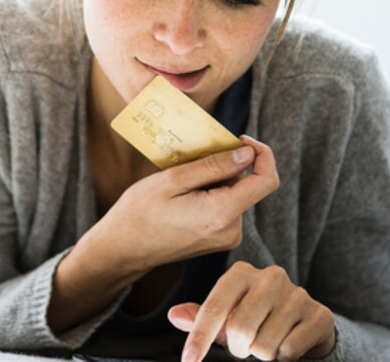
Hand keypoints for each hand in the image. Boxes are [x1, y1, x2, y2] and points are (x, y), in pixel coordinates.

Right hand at [88, 134, 279, 276]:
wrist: (123, 249)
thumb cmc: (141, 213)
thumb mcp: (173, 180)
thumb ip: (214, 166)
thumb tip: (247, 154)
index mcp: (222, 214)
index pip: (266, 181)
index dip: (262, 154)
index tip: (241, 139)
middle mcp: (231, 230)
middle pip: (247, 185)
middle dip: (227, 166)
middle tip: (194, 158)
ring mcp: (226, 238)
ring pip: (235, 194)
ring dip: (216, 179)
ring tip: (182, 180)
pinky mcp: (218, 239)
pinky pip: (226, 207)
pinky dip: (212, 193)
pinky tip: (185, 194)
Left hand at [168, 262, 336, 361]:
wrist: (307, 323)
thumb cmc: (257, 319)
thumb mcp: (227, 316)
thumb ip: (201, 317)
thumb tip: (175, 316)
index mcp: (241, 273)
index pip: (214, 308)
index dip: (200, 338)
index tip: (189, 361)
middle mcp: (270, 276)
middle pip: (240, 331)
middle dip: (239, 349)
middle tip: (246, 347)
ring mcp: (297, 294)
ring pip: (264, 346)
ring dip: (263, 355)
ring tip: (269, 342)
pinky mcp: (319, 315)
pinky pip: (289, 351)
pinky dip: (285, 357)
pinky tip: (289, 343)